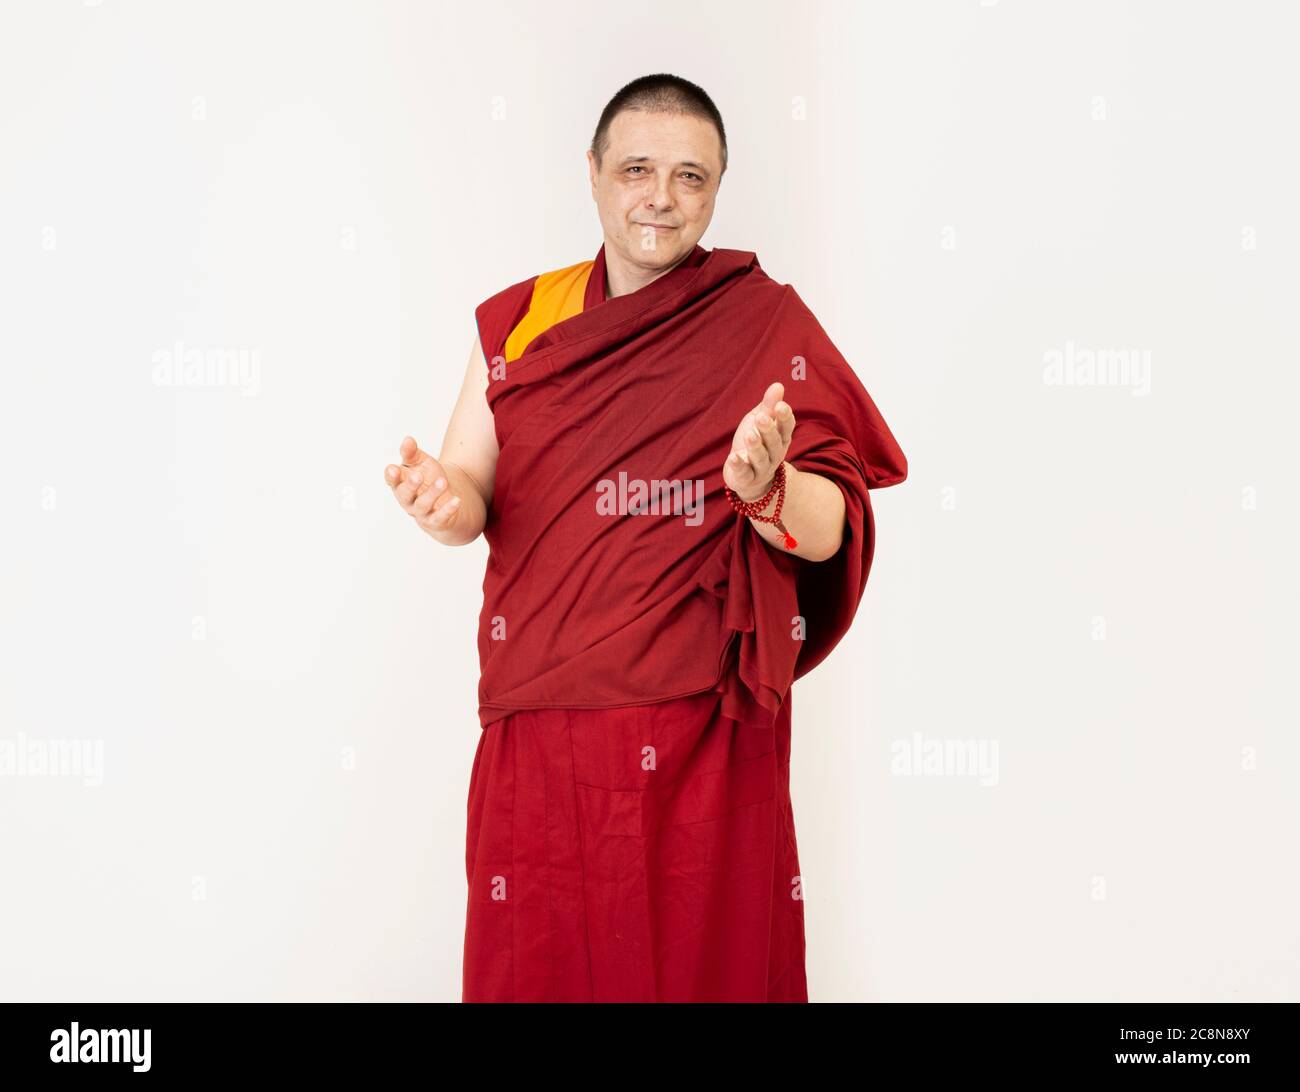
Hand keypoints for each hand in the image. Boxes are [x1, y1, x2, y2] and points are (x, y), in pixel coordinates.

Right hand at [384, 435, 462, 537]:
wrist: (446, 501)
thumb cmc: (429, 479)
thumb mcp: (421, 463)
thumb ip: (412, 453)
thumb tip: (407, 440)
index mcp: (401, 484)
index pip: (393, 480)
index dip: (391, 476)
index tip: (393, 469)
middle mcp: (408, 500)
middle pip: (405, 494)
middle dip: (410, 485)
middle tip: (417, 476)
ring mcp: (422, 513)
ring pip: (423, 505)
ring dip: (432, 494)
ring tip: (442, 481)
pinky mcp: (437, 521)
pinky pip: (441, 517)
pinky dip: (448, 510)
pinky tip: (457, 501)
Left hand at [723, 382, 795, 501]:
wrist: (748, 477)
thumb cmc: (756, 442)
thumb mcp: (760, 420)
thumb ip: (769, 405)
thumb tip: (778, 385)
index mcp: (780, 438)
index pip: (786, 427)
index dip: (784, 417)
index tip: (780, 406)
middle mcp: (774, 454)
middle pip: (774, 443)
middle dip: (768, 430)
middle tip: (761, 418)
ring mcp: (761, 468)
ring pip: (761, 458)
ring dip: (756, 447)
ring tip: (749, 435)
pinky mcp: (746, 479)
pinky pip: (744, 473)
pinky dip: (739, 466)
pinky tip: (733, 457)